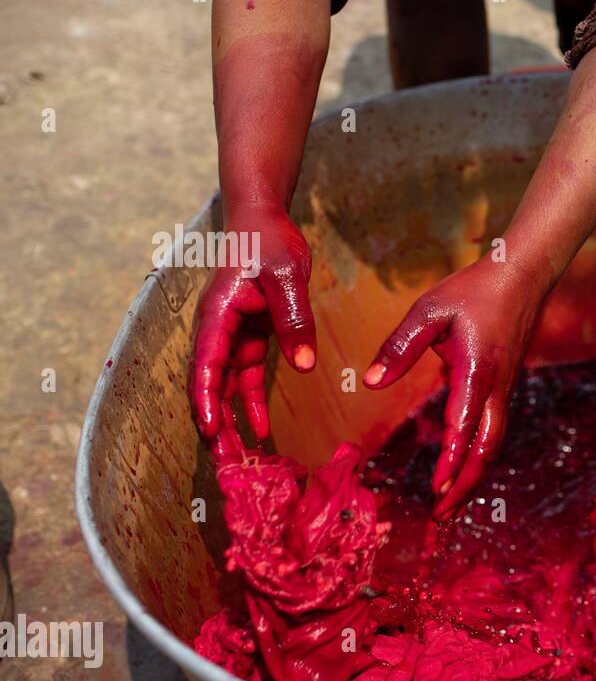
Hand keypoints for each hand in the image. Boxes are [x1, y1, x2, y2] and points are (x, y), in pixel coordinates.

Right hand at [189, 201, 316, 461]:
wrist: (264, 218)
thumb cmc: (270, 241)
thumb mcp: (287, 277)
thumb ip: (293, 320)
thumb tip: (304, 366)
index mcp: (218, 313)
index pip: (206, 363)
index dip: (206, 398)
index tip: (212, 429)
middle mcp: (218, 328)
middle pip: (209, 382)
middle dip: (214, 421)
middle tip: (224, 461)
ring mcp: (232, 334)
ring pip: (226, 384)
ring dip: (231, 418)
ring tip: (239, 457)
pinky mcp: (250, 335)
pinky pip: (245, 376)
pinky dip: (250, 402)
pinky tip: (261, 430)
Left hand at [364, 258, 542, 518]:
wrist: (523, 276)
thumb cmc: (474, 290)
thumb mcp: (429, 310)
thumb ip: (399, 346)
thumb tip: (370, 381)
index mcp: (477, 371)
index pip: (464, 427)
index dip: (450, 461)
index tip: (435, 489)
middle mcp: (496, 389)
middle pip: (486, 450)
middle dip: (465, 486)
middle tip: (442, 515)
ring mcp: (504, 391)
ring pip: (492, 445)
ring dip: (472, 477)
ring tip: (449, 504)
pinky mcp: (503, 388)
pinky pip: (492, 432)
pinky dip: (478, 457)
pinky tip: (462, 468)